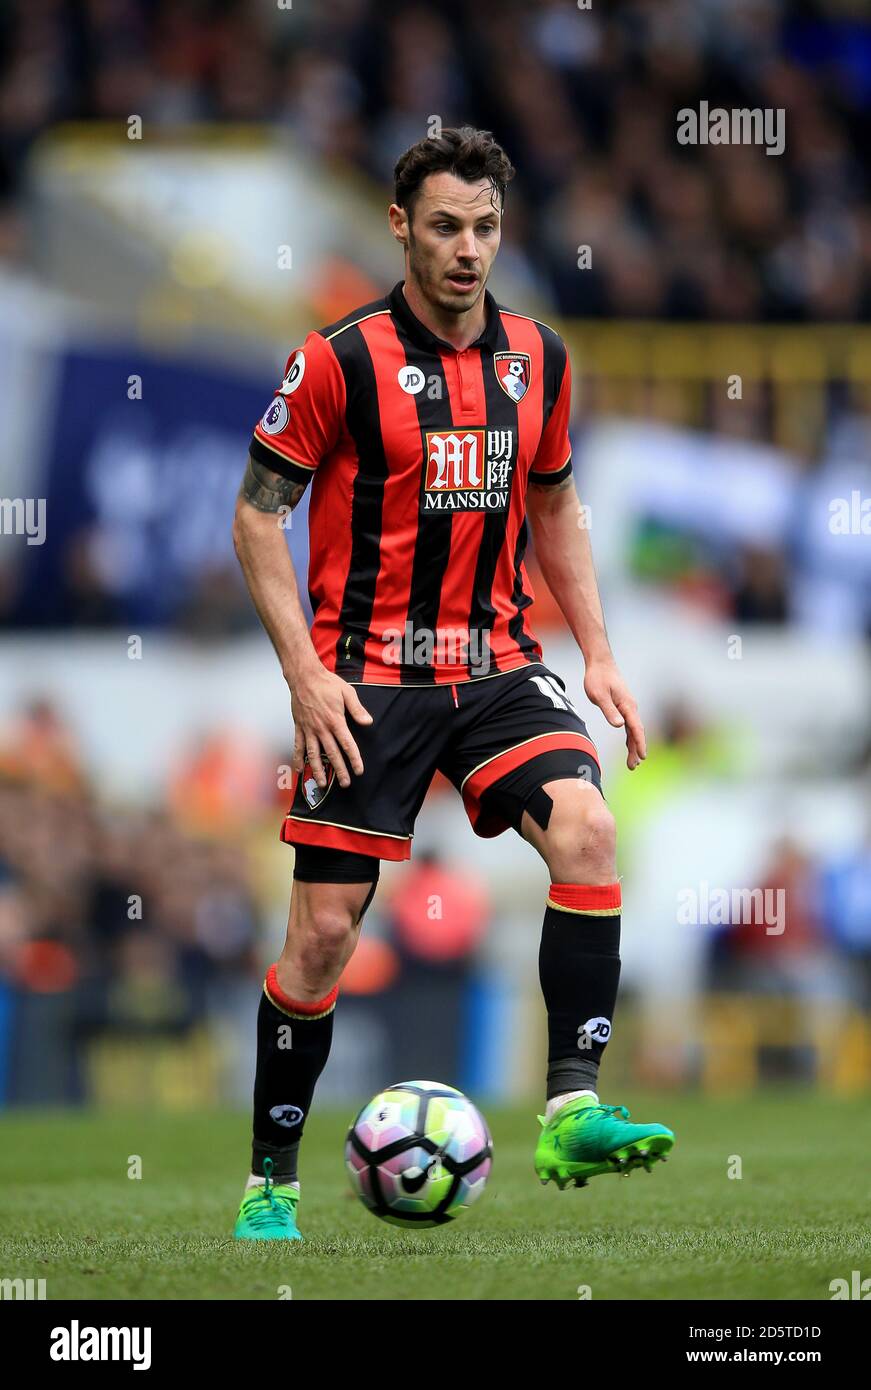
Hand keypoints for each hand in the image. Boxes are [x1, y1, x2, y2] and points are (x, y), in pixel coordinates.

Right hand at [289, 662, 372, 788]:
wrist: (304, 676)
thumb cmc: (327, 683)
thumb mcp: (347, 693)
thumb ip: (357, 709)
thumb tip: (368, 722)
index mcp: (335, 721)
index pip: (347, 745)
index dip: (354, 759)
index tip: (359, 770)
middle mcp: (322, 729)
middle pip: (332, 754)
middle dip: (339, 770)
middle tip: (346, 783)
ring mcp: (309, 729)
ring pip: (313, 755)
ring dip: (318, 770)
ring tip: (322, 784)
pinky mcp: (299, 727)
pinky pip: (298, 746)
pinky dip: (297, 759)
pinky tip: (299, 770)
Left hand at [583, 659, 646, 770]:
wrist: (600, 663)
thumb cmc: (598, 678)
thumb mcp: (599, 695)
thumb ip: (609, 710)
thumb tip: (620, 725)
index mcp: (627, 705)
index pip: (636, 728)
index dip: (640, 743)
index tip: (642, 756)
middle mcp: (631, 707)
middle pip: (636, 732)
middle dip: (637, 750)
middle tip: (634, 766)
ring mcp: (628, 707)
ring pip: (634, 730)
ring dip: (634, 746)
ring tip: (633, 763)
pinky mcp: (623, 706)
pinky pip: (630, 725)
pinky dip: (631, 737)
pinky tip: (630, 746)